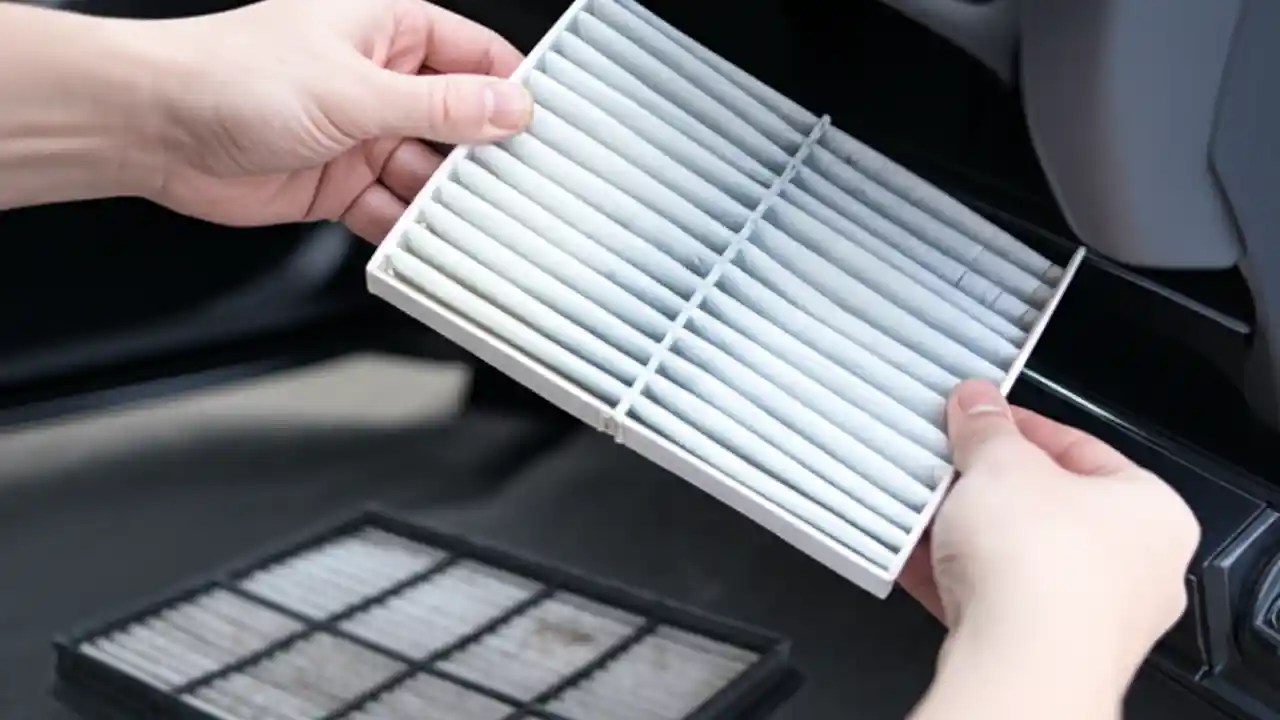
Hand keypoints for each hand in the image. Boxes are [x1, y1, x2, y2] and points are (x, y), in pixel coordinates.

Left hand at [135, 0, 530, 240]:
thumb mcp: (355, 90)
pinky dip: (406, 227)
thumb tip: (508, 107)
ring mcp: (359, 135)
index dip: (511, 89)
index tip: (546, 126)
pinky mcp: (337, 183)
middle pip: (457, 122)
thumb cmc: (233, 77)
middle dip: (483, 155)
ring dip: (444, 198)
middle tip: (517, 186)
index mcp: (388, 33)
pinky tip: (423, 240)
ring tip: (472, 221)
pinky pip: (389, 209)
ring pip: (426, 172)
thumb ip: (438, 107)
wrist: (155, 128)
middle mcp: (379, 83)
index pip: (474, 55)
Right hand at [900, 380, 1198, 685]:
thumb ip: (986, 428)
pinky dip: (951, 575)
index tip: (979, 417)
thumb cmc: (1044, 568)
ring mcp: (1087, 617)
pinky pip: (989, 599)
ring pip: (1013, 557)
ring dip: (963, 530)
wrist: (1021, 665)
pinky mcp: (1039, 651)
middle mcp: (1133, 569)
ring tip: (924, 507)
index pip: (1082, 448)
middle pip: (1045, 505)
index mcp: (1152, 511)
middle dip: (986, 484)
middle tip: (949, 462)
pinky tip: (913, 554)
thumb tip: (977, 402)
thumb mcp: (1002, 464)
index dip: (1020, 426)